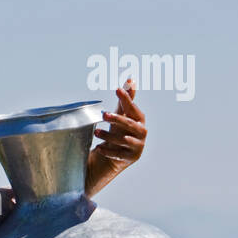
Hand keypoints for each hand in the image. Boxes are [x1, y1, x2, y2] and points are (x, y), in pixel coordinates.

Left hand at [85, 79, 146, 195]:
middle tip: (104, 114)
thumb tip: (131, 79)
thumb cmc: (119, 131)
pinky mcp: (131, 158)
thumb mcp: (122, 115)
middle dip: (116, 119)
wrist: (116, 156)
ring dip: (108, 136)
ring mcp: (138, 146)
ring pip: (122, 140)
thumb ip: (126, 99)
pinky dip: (107, 151)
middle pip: (128, 124)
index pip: (133, 108)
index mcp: (140, 119)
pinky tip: (98, 148)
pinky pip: (118, 153)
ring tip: (96, 132)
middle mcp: (142, 132)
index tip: (117, 90)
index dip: (126, 99)